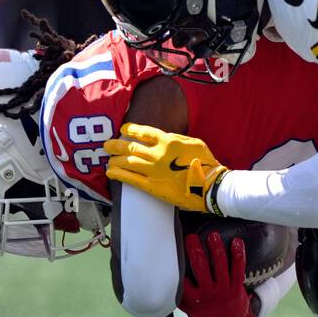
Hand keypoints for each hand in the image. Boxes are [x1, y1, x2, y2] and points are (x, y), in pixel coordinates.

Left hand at [104, 123, 228, 212]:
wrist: (211, 187)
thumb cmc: (207, 164)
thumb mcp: (195, 143)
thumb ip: (178, 139)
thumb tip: (165, 138)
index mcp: (169, 141)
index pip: (145, 132)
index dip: (132, 130)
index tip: (123, 129)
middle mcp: (158, 154)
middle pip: (131, 147)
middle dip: (116, 145)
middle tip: (107, 145)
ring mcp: (154, 171)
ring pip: (128, 162)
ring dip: (115, 160)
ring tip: (108, 159)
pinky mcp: (153, 187)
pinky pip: (131, 179)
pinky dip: (119, 175)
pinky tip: (110, 172)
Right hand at [179, 231, 259, 316]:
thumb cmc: (205, 314)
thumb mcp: (189, 309)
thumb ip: (179, 295)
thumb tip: (163, 276)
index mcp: (194, 300)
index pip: (183, 281)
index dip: (177, 266)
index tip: (171, 250)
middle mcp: (209, 295)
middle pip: (201, 269)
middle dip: (195, 251)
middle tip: (191, 237)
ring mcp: (224, 290)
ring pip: (221, 266)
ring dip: (217, 249)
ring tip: (213, 235)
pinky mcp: (237, 287)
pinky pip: (238, 269)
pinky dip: (238, 255)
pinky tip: (237, 242)